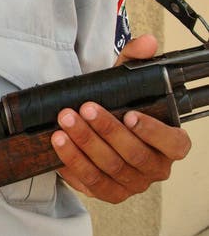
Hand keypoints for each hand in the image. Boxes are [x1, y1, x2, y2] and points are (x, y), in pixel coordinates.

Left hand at [51, 35, 191, 202]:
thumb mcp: (126, 81)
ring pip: (110, 167)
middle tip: (85, 109)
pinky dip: (73, 161)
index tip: (130, 114)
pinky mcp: (109, 192)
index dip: (154, 131)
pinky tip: (60, 144)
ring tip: (65, 122)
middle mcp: (155, 167)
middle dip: (107, 130)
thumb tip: (147, 42)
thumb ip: (136, 59)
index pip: (174, 144)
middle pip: (134, 154)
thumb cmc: (118, 106)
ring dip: (85, 143)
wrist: (94, 127)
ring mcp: (133, 184)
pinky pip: (91, 181)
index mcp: (170, 143)